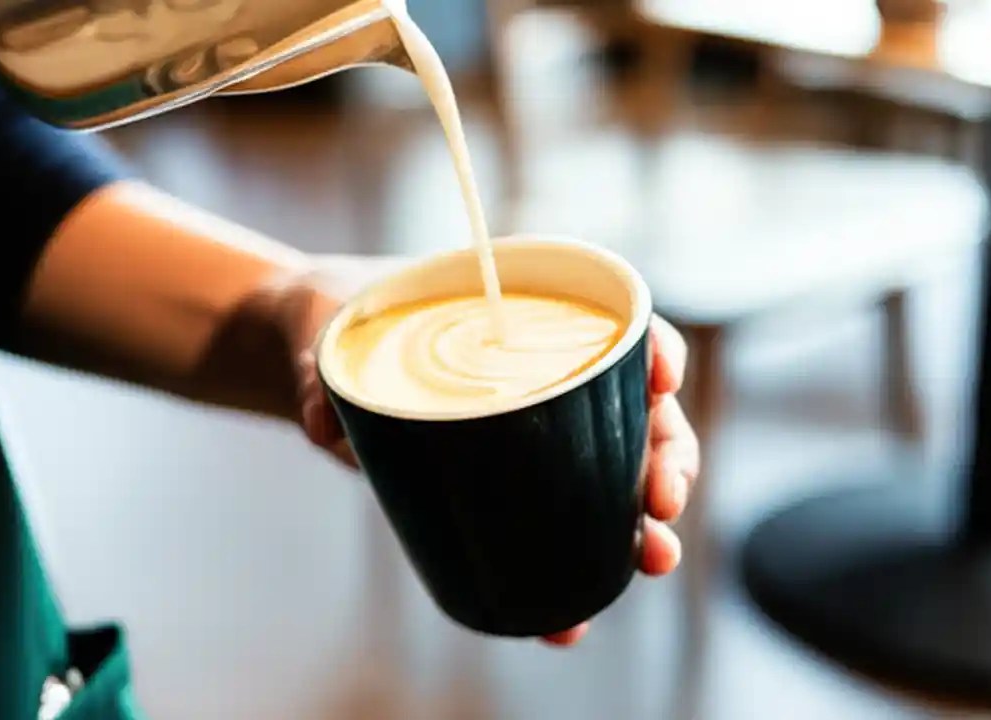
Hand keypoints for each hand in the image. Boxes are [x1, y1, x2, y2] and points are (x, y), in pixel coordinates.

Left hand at [283, 257, 699, 648]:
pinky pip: (551, 531)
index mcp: (524, 322)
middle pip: (635, 414)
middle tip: (664, 502)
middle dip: (667, 459)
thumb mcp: (331, 340)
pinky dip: (565, 579)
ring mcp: (530, 438)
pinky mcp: (502, 487)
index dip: (653, 350)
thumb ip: (324, 379)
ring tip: (651, 561)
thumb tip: (327, 428)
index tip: (661, 379)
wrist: (322, 355)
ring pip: (613, 478)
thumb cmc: (345, 326)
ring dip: (640, 526)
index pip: (612, 327)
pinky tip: (565, 621)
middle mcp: (544, 379)